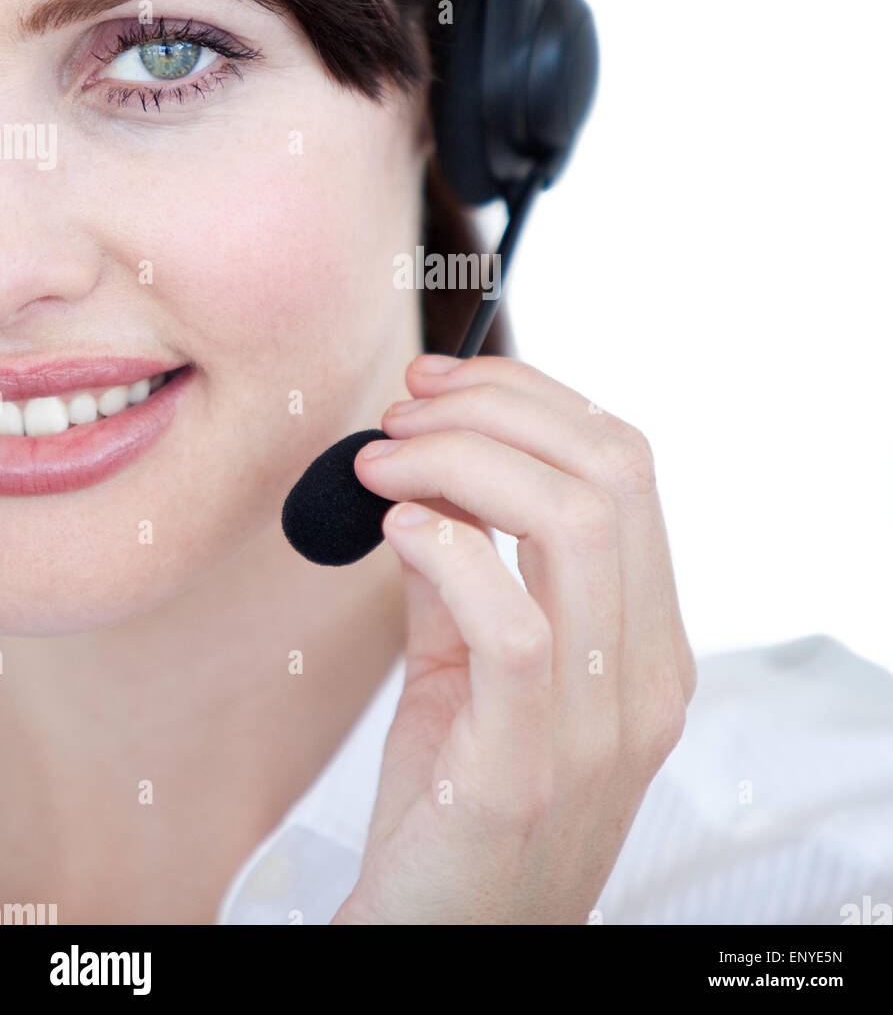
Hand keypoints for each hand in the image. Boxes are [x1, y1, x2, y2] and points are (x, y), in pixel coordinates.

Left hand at [329, 353, 696, 924]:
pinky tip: (395, 531)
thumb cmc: (448, 812)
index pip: (628, 467)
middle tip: (401, 409)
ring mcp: (598, 728)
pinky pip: (514, 625)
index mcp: (646, 643)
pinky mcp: (526, 773)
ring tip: (382, 462)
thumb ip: (460, 579)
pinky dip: (452, 549)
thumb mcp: (466, 676)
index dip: (532, 398)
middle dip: (497, 408)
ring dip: (462, 462)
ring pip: (577, 524)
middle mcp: (646, 677)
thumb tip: (424, 478)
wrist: (439, 951)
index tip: (439, 384)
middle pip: (612, 472)